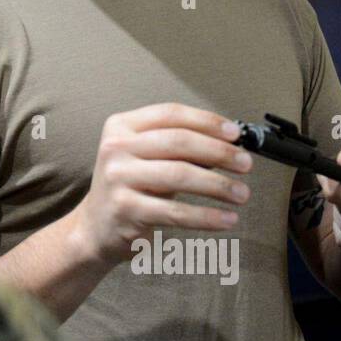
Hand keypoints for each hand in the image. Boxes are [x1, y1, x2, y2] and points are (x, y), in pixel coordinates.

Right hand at [73, 102, 252, 266]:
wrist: (95, 227)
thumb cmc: (129, 187)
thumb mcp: (143, 157)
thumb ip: (176, 146)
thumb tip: (228, 144)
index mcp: (121, 126)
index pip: (171, 114)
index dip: (207, 121)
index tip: (236, 134)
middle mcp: (116, 148)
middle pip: (178, 141)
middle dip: (219, 152)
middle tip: (245, 164)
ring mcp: (118, 178)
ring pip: (180, 175)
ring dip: (219, 185)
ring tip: (242, 194)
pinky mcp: (126, 209)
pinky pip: (176, 211)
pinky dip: (207, 216)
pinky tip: (227, 219)